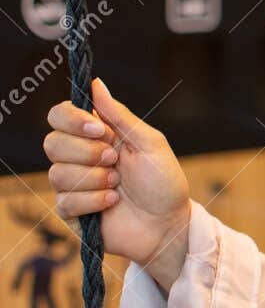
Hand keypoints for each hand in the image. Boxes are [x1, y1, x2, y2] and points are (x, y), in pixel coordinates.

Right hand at [45, 78, 190, 282]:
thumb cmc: (165, 183)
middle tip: (115, 160)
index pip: (59, 115)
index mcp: (96, 136)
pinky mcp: (72, 212)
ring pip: (57, 173)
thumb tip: (96, 83)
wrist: (170, 224)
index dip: (71, 120)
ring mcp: (74, 185)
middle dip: (87, 152)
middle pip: (51, 142)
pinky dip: (94, 200)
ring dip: (94, 178)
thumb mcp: (150, 144)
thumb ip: (120, 116)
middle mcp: (79, 158)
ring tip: (118, 184)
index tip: (99, 130)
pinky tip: (112, 202)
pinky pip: (66, 201)